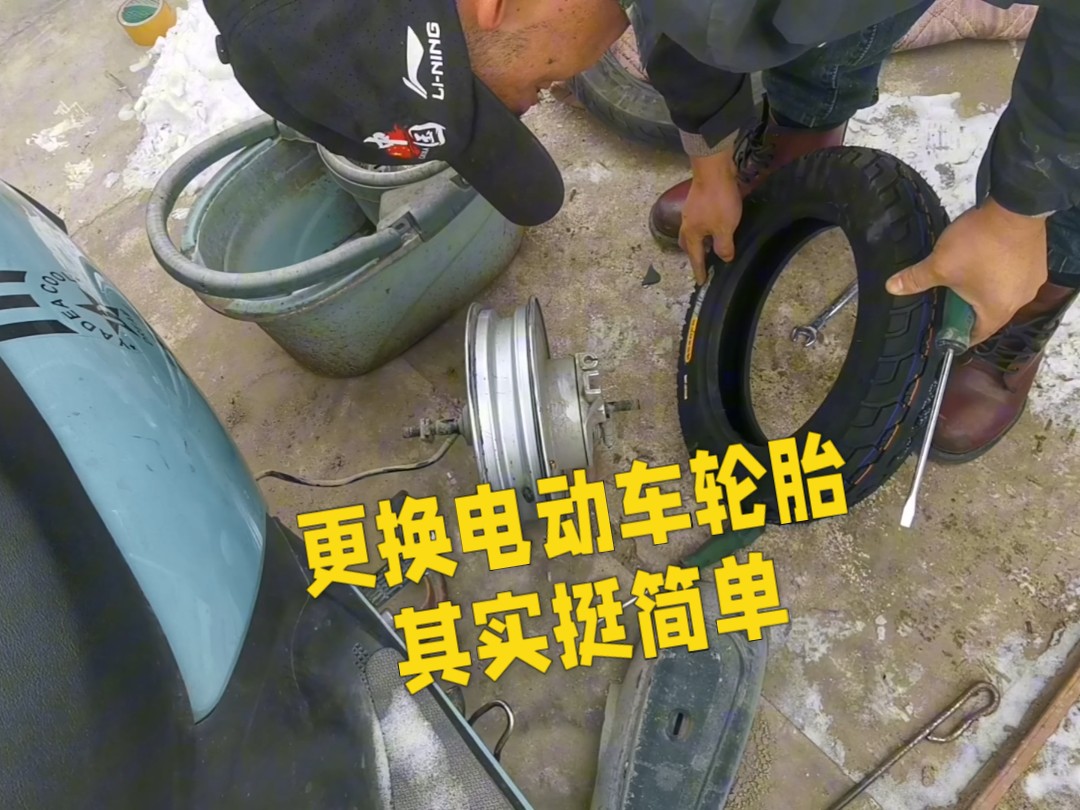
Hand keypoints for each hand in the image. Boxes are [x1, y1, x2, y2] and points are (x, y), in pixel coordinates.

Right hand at [679, 149, 742, 284]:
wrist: (713, 169)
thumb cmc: (718, 201)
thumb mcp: (725, 228)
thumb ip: (724, 246)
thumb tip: (724, 258)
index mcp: (691, 234)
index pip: (695, 258)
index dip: (700, 270)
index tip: (701, 282)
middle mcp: (687, 224)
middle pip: (688, 244)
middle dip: (695, 254)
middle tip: (703, 262)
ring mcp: (691, 211)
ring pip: (693, 232)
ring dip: (700, 240)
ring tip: (711, 244)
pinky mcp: (698, 200)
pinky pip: (699, 221)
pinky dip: (704, 228)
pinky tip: (714, 225)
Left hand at [885, 197, 1047, 344]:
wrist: (1015, 206)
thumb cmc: (978, 244)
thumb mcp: (940, 264)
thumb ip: (916, 279)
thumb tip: (891, 288)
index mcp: (997, 311)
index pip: (976, 334)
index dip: (956, 334)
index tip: (942, 329)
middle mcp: (1020, 301)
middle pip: (989, 314)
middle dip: (966, 309)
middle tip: (947, 298)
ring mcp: (1032, 280)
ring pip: (1001, 294)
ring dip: (982, 290)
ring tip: (963, 277)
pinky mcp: (1037, 262)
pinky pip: (1013, 276)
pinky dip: (997, 275)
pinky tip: (983, 262)